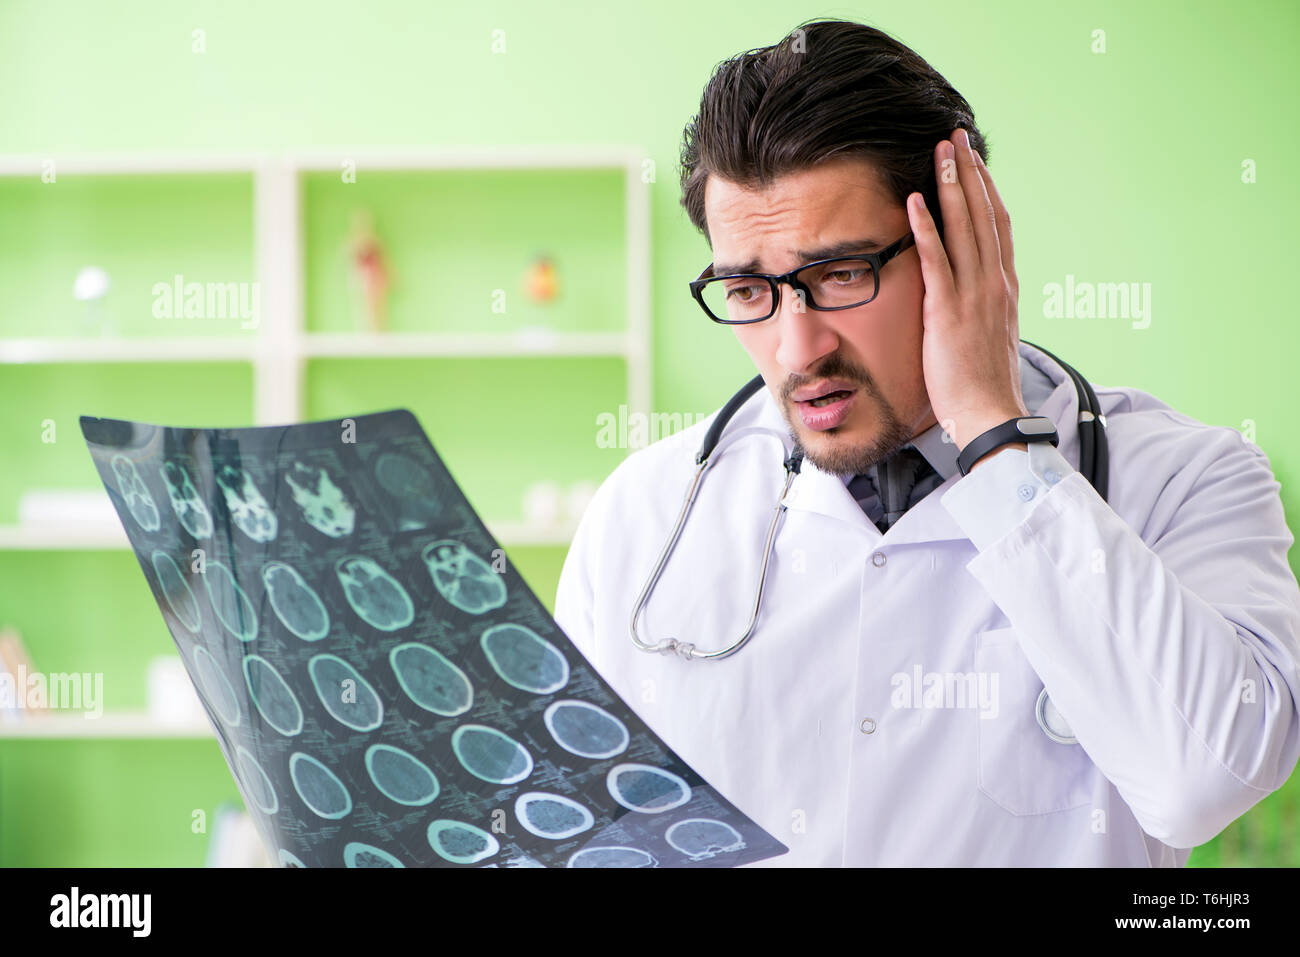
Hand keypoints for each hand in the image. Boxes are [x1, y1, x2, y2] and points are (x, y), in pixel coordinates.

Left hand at [907, 127, 1028, 451]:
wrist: (989, 414)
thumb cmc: (982, 383)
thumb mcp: (987, 335)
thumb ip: (982, 307)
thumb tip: (972, 293)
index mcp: (1004, 287)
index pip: (997, 226)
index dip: (985, 189)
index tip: (973, 161)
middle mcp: (994, 283)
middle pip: (983, 214)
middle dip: (969, 172)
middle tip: (957, 137)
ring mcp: (974, 295)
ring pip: (964, 227)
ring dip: (951, 186)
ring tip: (940, 152)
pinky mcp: (948, 311)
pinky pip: (936, 261)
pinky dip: (926, 228)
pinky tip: (915, 201)